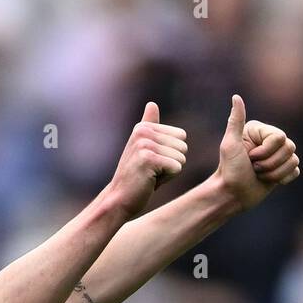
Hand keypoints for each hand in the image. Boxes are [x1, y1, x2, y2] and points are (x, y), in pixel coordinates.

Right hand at [105, 102, 187, 219]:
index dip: (171, 153)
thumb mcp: (143, 148)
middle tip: (151, 171)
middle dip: (172, 163)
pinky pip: (177, 168)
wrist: (119, 199)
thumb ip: (149, 126)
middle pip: (183, 147)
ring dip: (169, 172)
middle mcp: (143, 132)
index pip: (181, 136)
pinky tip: (150, 181)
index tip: (153, 162)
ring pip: (181, 158)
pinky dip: (167, 179)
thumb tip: (152, 103)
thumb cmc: (135, 177)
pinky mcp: (149, 159)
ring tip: (150, 175)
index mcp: (143, 127)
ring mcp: (145, 144)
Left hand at [215, 94, 300, 211]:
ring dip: (274, 173)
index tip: (249, 157)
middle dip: (270, 163)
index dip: (266, 151)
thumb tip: (236, 97)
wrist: (231, 195)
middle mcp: (270, 141)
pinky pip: (296, 171)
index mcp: (260, 131)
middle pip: (290, 148)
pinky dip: (283, 178)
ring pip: (294, 160)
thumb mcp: (230, 145)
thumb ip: (235, 121)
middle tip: (253, 168)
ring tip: (258, 175)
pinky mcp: (283, 169)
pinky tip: (268, 181)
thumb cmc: (229, 170)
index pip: (280, 137)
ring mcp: (278, 155)